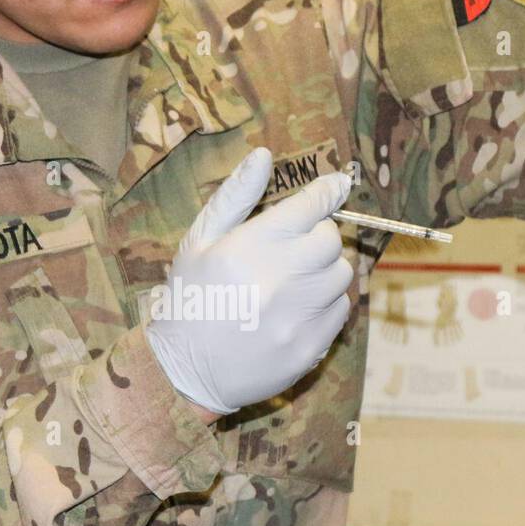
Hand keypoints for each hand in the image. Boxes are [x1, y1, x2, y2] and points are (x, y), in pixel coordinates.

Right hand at [144, 147, 354, 415]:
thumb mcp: (199, 240)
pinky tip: (298, 306)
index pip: (309, 207)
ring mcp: (298, 317)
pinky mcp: (310, 346)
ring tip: (295, 278)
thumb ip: (236, 196)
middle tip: (297, 243)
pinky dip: (326, 302)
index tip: (336, 185)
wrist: (184, 370)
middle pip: (331, 240)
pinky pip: (340, 309)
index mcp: (250, 248)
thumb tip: (264, 155)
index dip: (327, 192)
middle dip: (319, 234)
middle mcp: (280, 280)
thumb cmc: (190, 297)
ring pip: (341, 275)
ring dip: (324, 269)